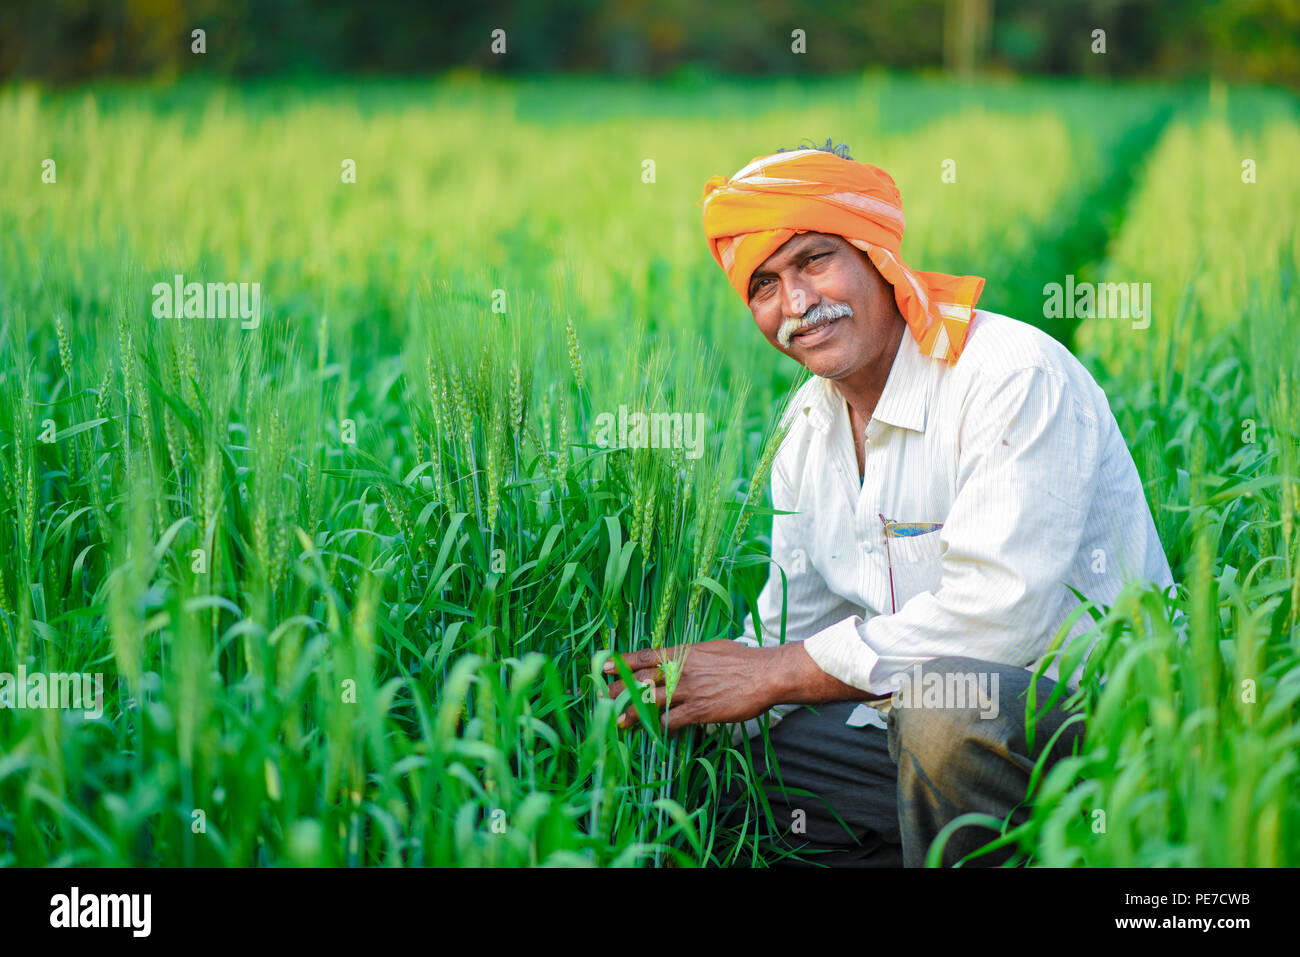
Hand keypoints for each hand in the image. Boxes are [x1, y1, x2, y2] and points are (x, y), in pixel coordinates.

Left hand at [602, 639, 779, 733]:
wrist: (765, 674)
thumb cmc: (742, 659)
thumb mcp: (712, 648)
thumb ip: (691, 654)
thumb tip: (679, 657)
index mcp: (682, 653)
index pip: (644, 656)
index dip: (621, 662)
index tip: (602, 666)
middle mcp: (679, 671)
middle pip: (640, 681)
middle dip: (617, 690)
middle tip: (599, 698)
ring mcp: (688, 691)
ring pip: (650, 703)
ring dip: (631, 713)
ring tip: (616, 722)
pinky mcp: (699, 711)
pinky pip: (672, 721)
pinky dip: (659, 728)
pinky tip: (651, 734)